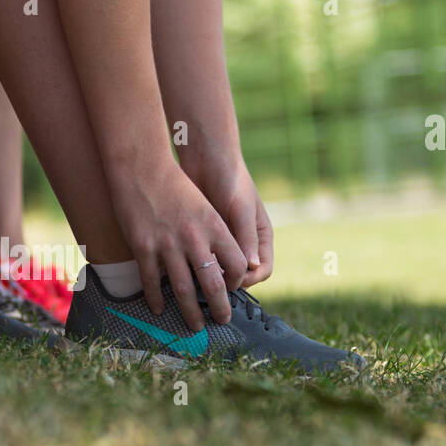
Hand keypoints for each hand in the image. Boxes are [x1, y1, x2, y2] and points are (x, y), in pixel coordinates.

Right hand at [107, 163, 247, 329]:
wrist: (142, 167)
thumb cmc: (175, 184)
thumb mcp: (204, 205)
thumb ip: (214, 233)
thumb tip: (222, 261)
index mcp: (214, 226)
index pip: (237, 264)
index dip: (238, 281)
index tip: (232, 289)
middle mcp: (194, 238)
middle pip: (214, 284)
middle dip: (219, 308)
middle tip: (222, 320)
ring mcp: (168, 244)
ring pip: (184, 289)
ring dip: (190, 312)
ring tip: (195, 325)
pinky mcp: (144, 247)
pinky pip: (153, 281)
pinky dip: (156, 298)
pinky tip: (159, 308)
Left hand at [184, 156, 273, 288]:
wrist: (205, 157)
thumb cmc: (230, 179)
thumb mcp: (241, 208)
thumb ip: (246, 237)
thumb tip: (252, 267)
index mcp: (260, 237)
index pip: (262, 270)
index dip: (249, 279)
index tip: (231, 281)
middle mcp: (243, 243)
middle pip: (240, 276)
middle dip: (227, 285)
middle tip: (210, 287)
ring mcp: (222, 242)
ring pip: (219, 271)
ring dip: (208, 278)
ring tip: (194, 279)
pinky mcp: (203, 239)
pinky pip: (201, 261)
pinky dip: (194, 267)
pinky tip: (183, 267)